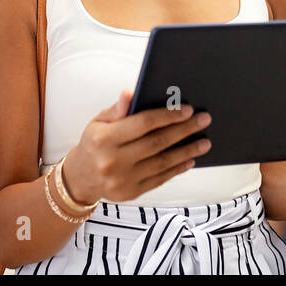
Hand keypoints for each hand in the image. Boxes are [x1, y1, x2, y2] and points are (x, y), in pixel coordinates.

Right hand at [60, 90, 211, 203]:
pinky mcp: (132, 192)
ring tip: (204, 142)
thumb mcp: (99, 121)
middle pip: (157, 142)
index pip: (142, 123)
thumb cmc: (94, 143)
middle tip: (203, 120)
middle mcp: (113, 161)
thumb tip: (131, 92)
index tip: (187, 109)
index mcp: (103, 139)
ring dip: (187, 151)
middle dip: (184, 130)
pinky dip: (177, 168)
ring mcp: (123, 180)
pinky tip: (190, 159)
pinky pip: (160, 179)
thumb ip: (118, 109)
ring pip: (163, 162)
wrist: (81, 176)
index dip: (167, 115)